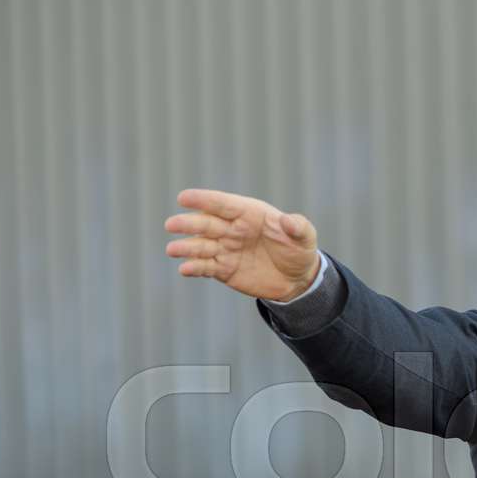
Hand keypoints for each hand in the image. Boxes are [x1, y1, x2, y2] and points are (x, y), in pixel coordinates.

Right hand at [165, 188, 321, 300]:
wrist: (297, 280)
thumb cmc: (299, 251)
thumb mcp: (305, 238)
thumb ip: (298, 227)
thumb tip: (288, 221)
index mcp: (249, 214)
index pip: (223, 204)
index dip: (204, 200)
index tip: (183, 198)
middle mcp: (232, 229)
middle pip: (206, 224)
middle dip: (188, 223)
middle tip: (171, 225)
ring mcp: (226, 249)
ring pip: (201, 246)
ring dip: (186, 247)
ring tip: (172, 250)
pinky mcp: (223, 269)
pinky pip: (205, 267)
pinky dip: (194, 268)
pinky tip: (185, 269)